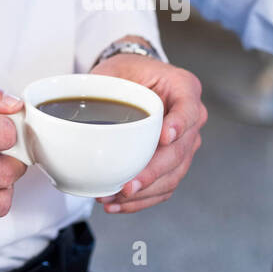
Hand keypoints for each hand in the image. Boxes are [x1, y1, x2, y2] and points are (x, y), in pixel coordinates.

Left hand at [88, 54, 205, 212]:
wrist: (135, 80)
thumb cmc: (127, 71)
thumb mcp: (115, 67)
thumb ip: (104, 82)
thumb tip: (80, 106)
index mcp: (184, 88)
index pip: (188, 109)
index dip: (179, 125)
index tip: (164, 139)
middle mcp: (192, 118)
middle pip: (180, 151)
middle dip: (153, 172)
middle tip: (129, 185)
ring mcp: (186, 143)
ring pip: (173, 175)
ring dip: (145, 192)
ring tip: (115, 198)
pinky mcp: (175, 162)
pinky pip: (165, 186)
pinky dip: (143, 199)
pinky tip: (119, 204)